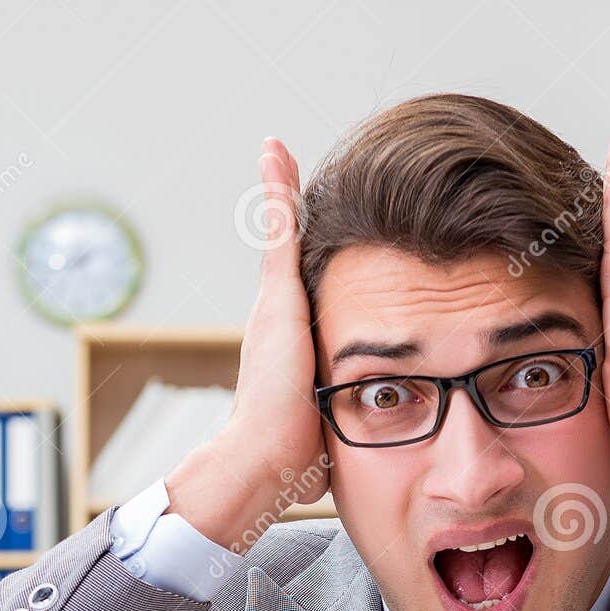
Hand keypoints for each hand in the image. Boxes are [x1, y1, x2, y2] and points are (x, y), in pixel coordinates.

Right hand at [166, 139, 328, 550]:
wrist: (266, 458)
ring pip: (281, 236)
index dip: (310, 266)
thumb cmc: (295, 459)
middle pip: (289, 255)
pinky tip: (275, 153)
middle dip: (287, 212)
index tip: (315, 240)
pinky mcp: (276, 298)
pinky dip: (277, 193)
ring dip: (279, 192)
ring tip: (276, 151)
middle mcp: (275, 319)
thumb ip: (336, 425)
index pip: (304, 293)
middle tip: (283, 168)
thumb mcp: (324, 430)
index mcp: (289, 347)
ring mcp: (273, 305)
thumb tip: (343, 460)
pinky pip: (279, 233)